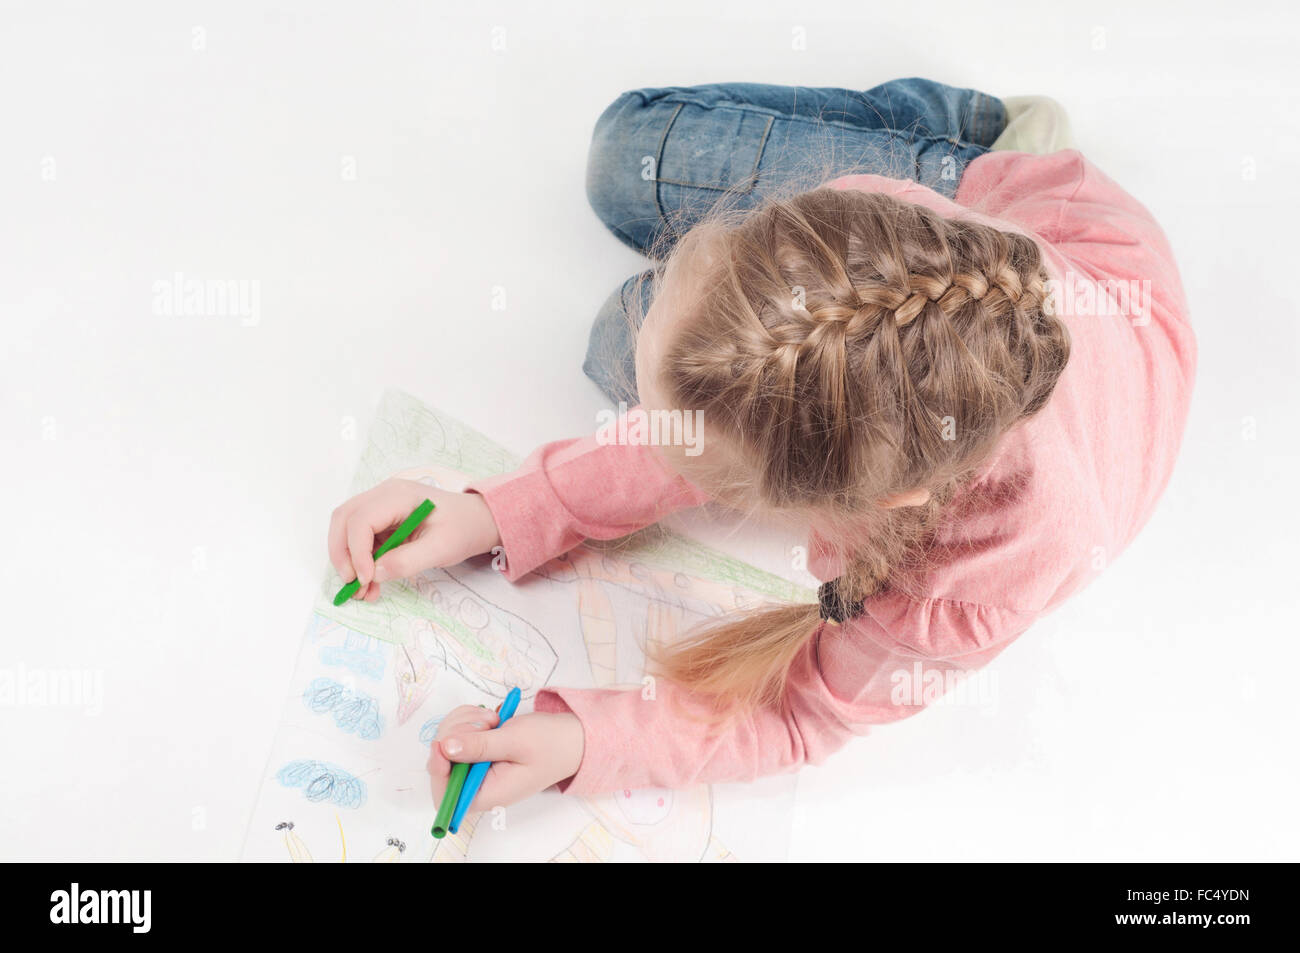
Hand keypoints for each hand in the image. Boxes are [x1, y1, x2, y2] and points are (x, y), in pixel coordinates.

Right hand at [327, 478, 501, 601]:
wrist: (475, 521)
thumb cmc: (462, 528)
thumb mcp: (441, 548)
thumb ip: (407, 561)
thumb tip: (374, 573)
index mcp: (399, 495)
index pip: (361, 520)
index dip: (357, 551)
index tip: (366, 579)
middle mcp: (383, 496)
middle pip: (344, 520)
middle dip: (342, 554)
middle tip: (351, 584)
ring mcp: (380, 507)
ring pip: (347, 531)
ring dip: (349, 562)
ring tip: (362, 590)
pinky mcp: (381, 522)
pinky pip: (361, 541)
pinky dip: (361, 563)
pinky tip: (372, 584)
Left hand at [428, 707, 584, 813]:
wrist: (572, 736)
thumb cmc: (551, 744)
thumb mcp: (515, 741)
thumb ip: (480, 746)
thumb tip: (446, 748)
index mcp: (489, 793)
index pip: (446, 794)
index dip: (437, 770)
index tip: (443, 743)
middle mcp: (479, 782)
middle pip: (443, 762)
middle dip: (456, 735)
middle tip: (484, 721)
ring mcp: (478, 764)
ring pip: (449, 742)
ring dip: (464, 722)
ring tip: (491, 718)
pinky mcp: (480, 748)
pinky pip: (460, 731)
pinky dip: (468, 717)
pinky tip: (489, 716)